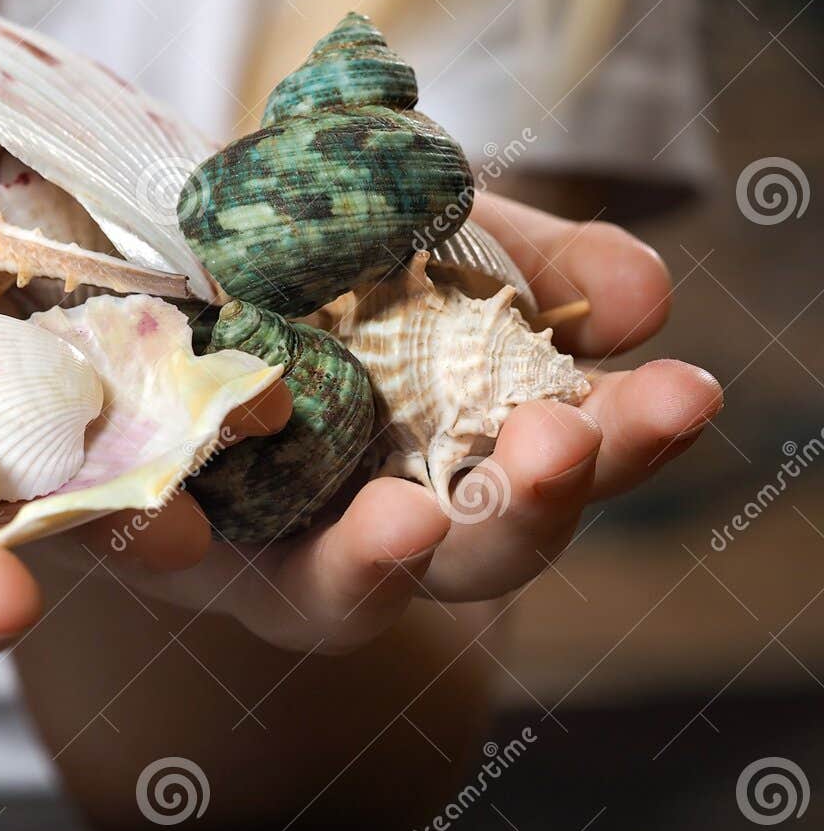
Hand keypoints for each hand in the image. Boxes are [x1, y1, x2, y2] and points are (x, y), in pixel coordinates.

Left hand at [0, 192, 724, 662]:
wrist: (148, 246)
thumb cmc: (320, 254)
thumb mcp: (435, 231)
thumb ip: (534, 265)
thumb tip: (639, 299)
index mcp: (456, 461)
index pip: (558, 473)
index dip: (626, 443)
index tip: (684, 391)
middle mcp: (369, 533)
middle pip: (467, 559)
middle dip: (524, 510)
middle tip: (556, 444)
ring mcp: (261, 554)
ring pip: (331, 599)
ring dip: (373, 566)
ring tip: (405, 522)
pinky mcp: (147, 543)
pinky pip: (154, 557)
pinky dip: (161, 541)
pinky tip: (168, 519)